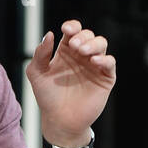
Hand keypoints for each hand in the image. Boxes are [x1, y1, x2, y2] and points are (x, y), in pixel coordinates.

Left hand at [27, 19, 116, 146]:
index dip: (72, 26)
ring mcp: (94, 66)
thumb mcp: (37, 74)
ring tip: (83, 51)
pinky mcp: (105, 78)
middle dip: (82, 36)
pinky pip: (110, 62)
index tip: (66, 29)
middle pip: (88, 35)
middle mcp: (81, 56)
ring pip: (101, 44)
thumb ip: (40, 54)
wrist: (59, 121)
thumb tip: (49, 34)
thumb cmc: (47, 98)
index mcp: (66, 52)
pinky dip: (104, 59)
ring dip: (93, 44)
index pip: (73, 31)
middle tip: (74, 46)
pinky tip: (93, 61)